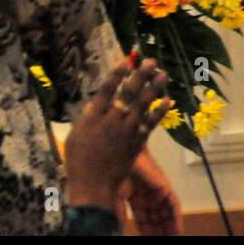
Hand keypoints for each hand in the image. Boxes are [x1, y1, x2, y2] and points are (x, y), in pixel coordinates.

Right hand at [64, 57, 170, 211]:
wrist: (94, 183)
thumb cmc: (78, 159)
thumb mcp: (75, 133)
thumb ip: (87, 117)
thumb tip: (96, 104)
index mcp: (92, 115)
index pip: (106, 89)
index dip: (117, 74)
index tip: (126, 61)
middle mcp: (111, 119)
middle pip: (128, 93)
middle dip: (140, 76)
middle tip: (150, 62)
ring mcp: (126, 130)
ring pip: (142, 105)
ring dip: (154, 88)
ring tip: (162, 75)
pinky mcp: (137, 142)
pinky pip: (151, 123)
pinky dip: (160, 112)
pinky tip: (168, 101)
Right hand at [123, 148, 182, 235]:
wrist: (124, 156)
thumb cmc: (118, 172)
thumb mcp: (116, 196)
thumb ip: (120, 212)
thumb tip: (120, 227)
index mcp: (135, 197)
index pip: (142, 218)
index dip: (146, 230)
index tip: (148, 240)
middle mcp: (148, 196)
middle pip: (155, 218)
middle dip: (158, 231)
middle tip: (162, 242)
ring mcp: (158, 193)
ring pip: (166, 215)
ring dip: (168, 228)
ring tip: (171, 240)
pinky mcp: (166, 189)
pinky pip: (174, 208)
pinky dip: (176, 220)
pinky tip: (177, 232)